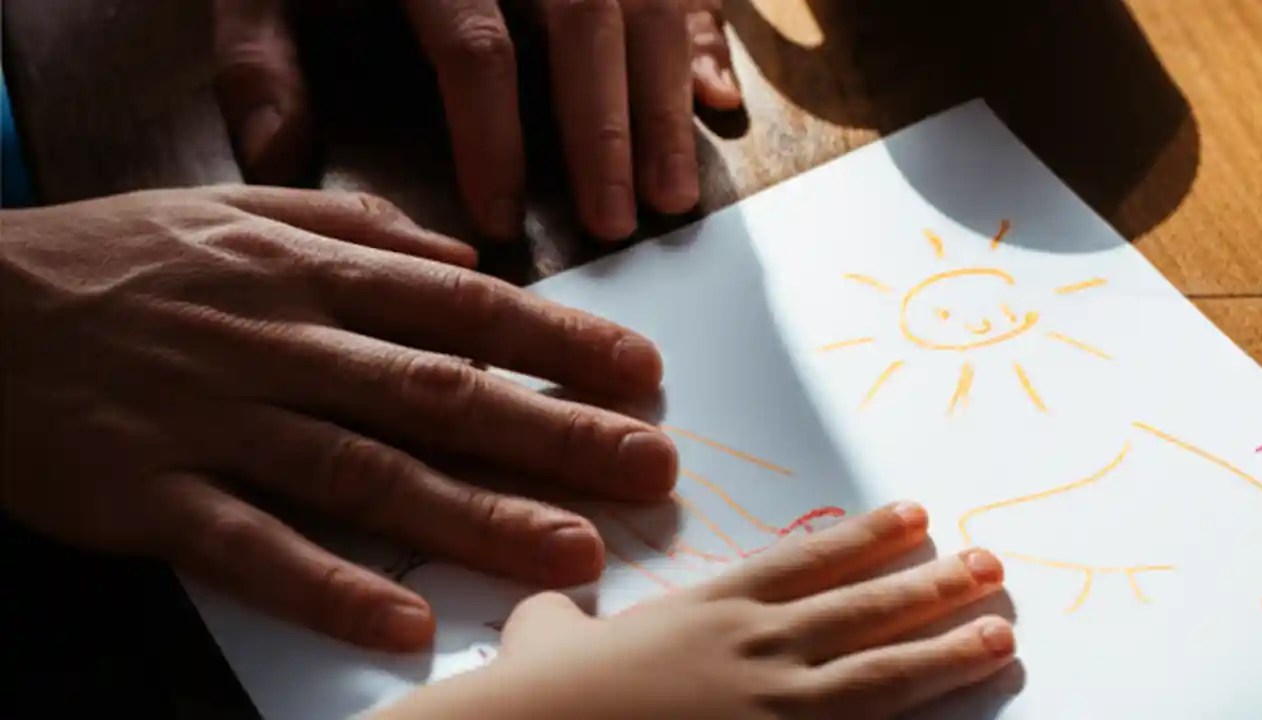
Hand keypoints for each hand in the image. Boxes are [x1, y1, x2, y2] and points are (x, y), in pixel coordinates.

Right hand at [0, 186, 675, 650]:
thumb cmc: (118, 258)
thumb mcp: (240, 210)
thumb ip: (356, 228)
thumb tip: (460, 259)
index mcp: (309, 275)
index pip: (464, 311)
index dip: (560, 344)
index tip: (639, 374)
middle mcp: (282, 346)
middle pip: (441, 395)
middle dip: (555, 434)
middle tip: (647, 469)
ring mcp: (218, 423)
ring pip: (367, 474)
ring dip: (476, 518)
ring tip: (571, 553)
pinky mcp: (153, 494)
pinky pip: (253, 547)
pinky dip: (329, 586)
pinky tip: (404, 624)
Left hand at [213, 0, 742, 241]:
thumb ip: (258, 61)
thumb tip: (279, 156)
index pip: (476, 46)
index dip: (494, 136)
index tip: (501, 217)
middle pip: (582, 22)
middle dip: (605, 130)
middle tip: (619, 223)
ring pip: (643, 3)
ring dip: (663, 104)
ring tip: (673, 196)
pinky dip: (705, 38)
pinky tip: (719, 100)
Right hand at [379, 503, 1015, 719]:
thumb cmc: (541, 691)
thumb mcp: (546, 631)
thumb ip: (566, 615)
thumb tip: (555, 609)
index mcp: (710, 607)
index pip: (808, 560)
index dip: (868, 537)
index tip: (917, 517)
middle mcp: (755, 646)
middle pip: (865, 608)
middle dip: (934, 586)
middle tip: (991, 565)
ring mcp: (774, 705)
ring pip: (881, 672)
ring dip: (948, 651)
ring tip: (1002, 635)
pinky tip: (959, 715)